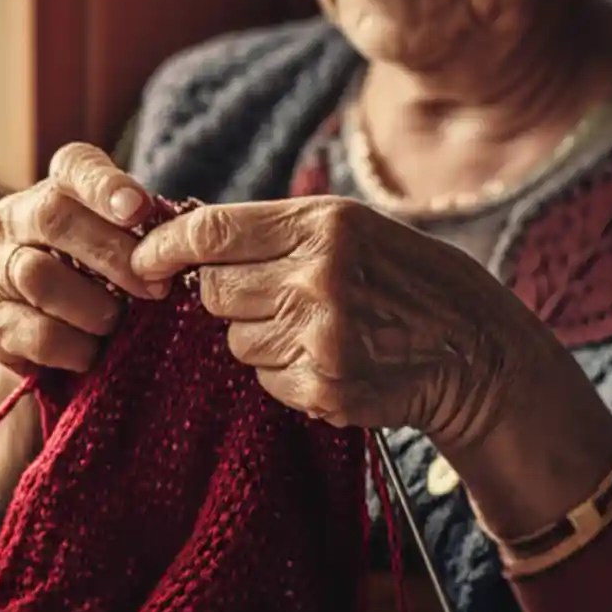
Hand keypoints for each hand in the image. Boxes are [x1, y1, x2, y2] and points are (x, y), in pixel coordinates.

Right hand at [0, 143, 164, 375]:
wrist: (57, 353)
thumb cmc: (103, 289)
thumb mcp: (123, 254)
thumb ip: (143, 239)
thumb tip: (181, 243)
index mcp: (53, 192)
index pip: (73, 166)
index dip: (105, 185)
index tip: (139, 210)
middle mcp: (14, 221)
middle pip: (53, 218)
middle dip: (112, 254)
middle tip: (155, 287)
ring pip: (38, 276)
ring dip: (92, 306)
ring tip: (116, 323)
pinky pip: (35, 333)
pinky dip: (73, 347)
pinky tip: (93, 354)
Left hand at [131, 196, 611, 535]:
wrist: (469, 346)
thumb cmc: (397, 277)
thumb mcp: (347, 228)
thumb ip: (270, 230)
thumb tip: (178, 236)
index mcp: (322, 224)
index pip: (210, 231)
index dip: (162, 247)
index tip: (142, 262)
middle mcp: (318, 276)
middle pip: (213, 292)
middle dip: (227, 297)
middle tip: (272, 296)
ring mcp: (321, 336)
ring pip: (236, 340)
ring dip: (259, 337)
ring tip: (317, 329)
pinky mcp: (324, 387)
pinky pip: (264, 379)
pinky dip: (284, 373)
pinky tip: (329, 359)